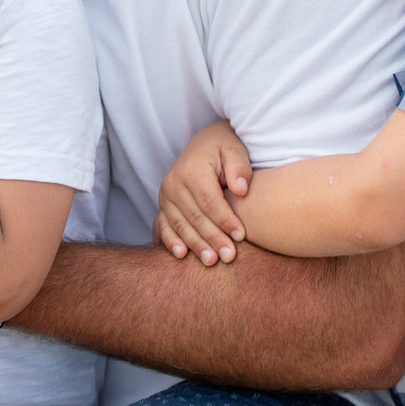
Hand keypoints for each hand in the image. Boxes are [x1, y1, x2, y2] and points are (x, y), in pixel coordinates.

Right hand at [156, 120, 251, 265]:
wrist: (205, 143)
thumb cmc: (224, 149)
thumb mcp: (235, 150)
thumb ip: (239, 167)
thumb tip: (241, 189)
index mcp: (191, 170)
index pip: (209, 201)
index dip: (225, 220)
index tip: (241, 235)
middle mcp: (173, 183)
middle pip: (194, 217)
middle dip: (213, 238)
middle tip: (230, 256)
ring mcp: (165, 196)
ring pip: (180, 225)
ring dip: (196, 245)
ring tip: (212, 262)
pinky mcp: (163, 206)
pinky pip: (164, 226)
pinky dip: (171, 241)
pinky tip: (181, 255)